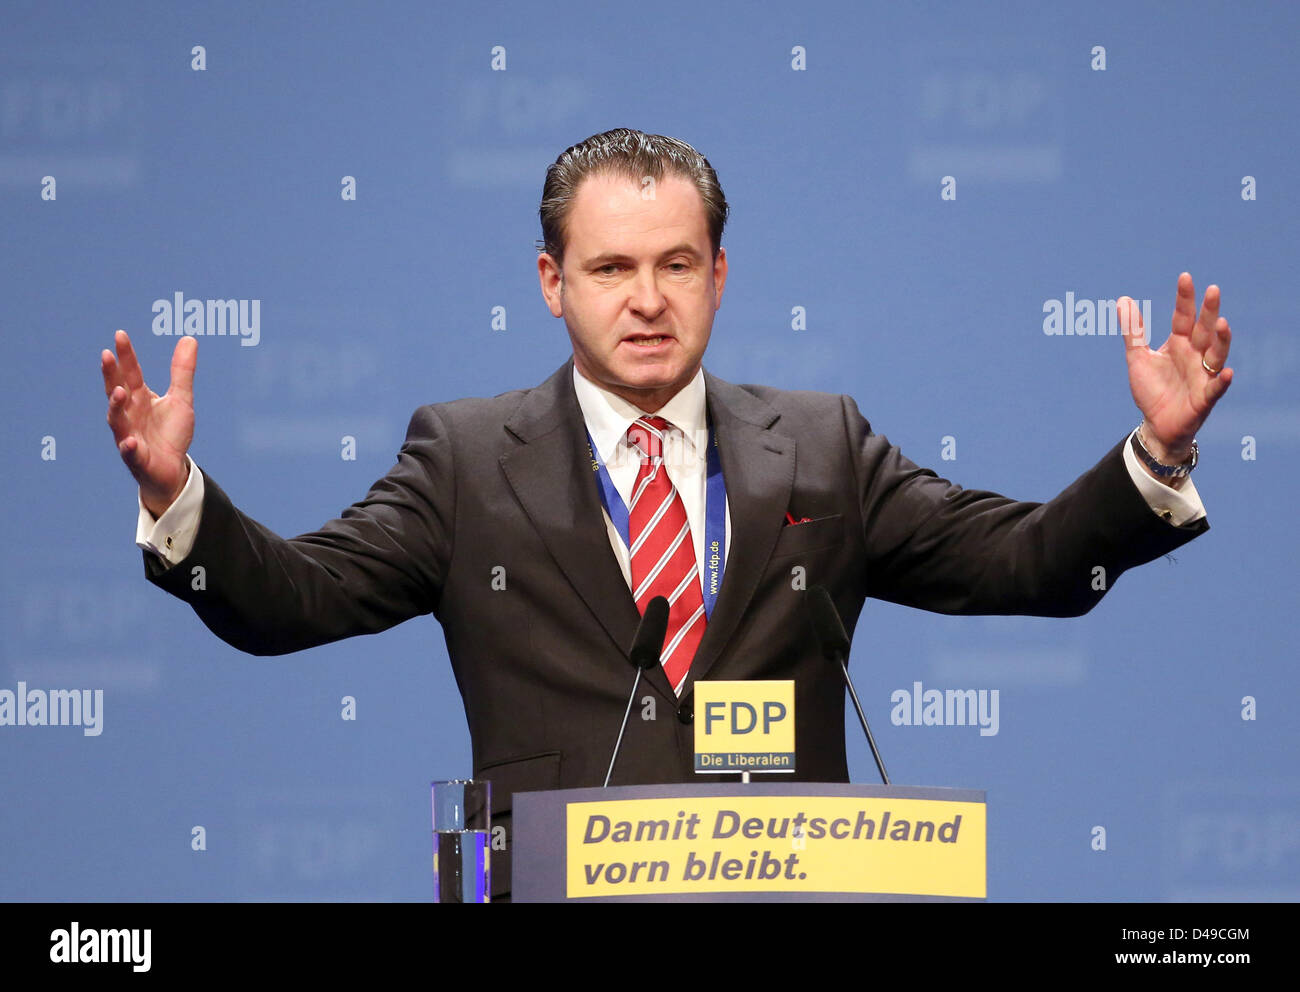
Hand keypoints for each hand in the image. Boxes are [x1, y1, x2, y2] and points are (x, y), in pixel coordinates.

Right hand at [102, 330, 196, 517]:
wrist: (172, 469)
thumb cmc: (170, 432)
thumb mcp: (181, 399)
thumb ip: (182, 371)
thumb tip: (189, 338)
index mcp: (139, 398)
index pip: (131, 373)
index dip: (125, 355)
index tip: (120, 335)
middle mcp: (129, 414)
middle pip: (117, 391)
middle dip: (111, 375)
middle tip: (106, 355)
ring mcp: (129, 435)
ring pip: (117, 420)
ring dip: (116, 406)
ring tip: (119, 392)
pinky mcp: (136, 457)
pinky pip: (130, 452)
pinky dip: (128, 447)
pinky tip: (129, 442)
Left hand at [1117, 272, 1233, 462]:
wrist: (1156, 424)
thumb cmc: (1152, 389)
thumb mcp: (1138, 358)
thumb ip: (1133, 331)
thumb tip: (1122, 300)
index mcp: (1179, 344)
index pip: (1183, 317)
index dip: (1185, 299)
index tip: (1185, 277)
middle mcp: (1195, 356)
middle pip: (1204, 330)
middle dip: (1208, 311)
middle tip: (1213, 290)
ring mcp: (1202, 375)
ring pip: (1216, 354)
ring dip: (1221, 340)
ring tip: (1222, 323)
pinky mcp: (1205, 398)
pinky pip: (1215, 388)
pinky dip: (1221, 380)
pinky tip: (1226, 371)